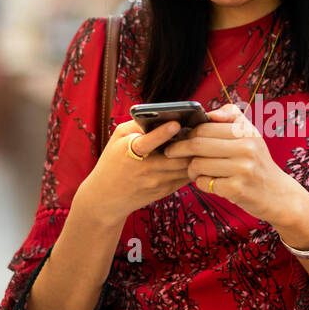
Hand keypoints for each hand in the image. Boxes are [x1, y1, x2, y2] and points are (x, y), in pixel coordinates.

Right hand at [76, 118, 190, 227]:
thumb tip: (159, 113)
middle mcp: (145, 168)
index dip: (162, 133)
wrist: (106, 197)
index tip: (175, 123)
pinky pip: (185, 178)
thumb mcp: (117, 138)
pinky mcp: (164, 191)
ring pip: (185, 167)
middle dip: (189, 143)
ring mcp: (156, 182)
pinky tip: (196, 157)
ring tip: (202, 142)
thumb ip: (137, 124)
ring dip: (195, 155)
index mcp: (130, 151)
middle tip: (200, 130)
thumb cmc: (113, 161)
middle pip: (175, 156)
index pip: (148, 142)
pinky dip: (193, 166)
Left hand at [162, 102, 298, 224]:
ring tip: (193, 170)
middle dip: (179, 148)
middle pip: (197, 144)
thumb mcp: (251, 135)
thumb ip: (232, 117)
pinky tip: (207, 182)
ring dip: (189, 168)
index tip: (177, 136)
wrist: (277, 194)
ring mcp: (242, 170)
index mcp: (246, 132)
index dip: (187, 132)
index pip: (205, 127)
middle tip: (171, 152)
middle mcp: (246, 149)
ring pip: (198, 164)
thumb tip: (210, 113)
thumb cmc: (257, 162)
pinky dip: (200, 183)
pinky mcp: (236, 189)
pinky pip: (204, 183)